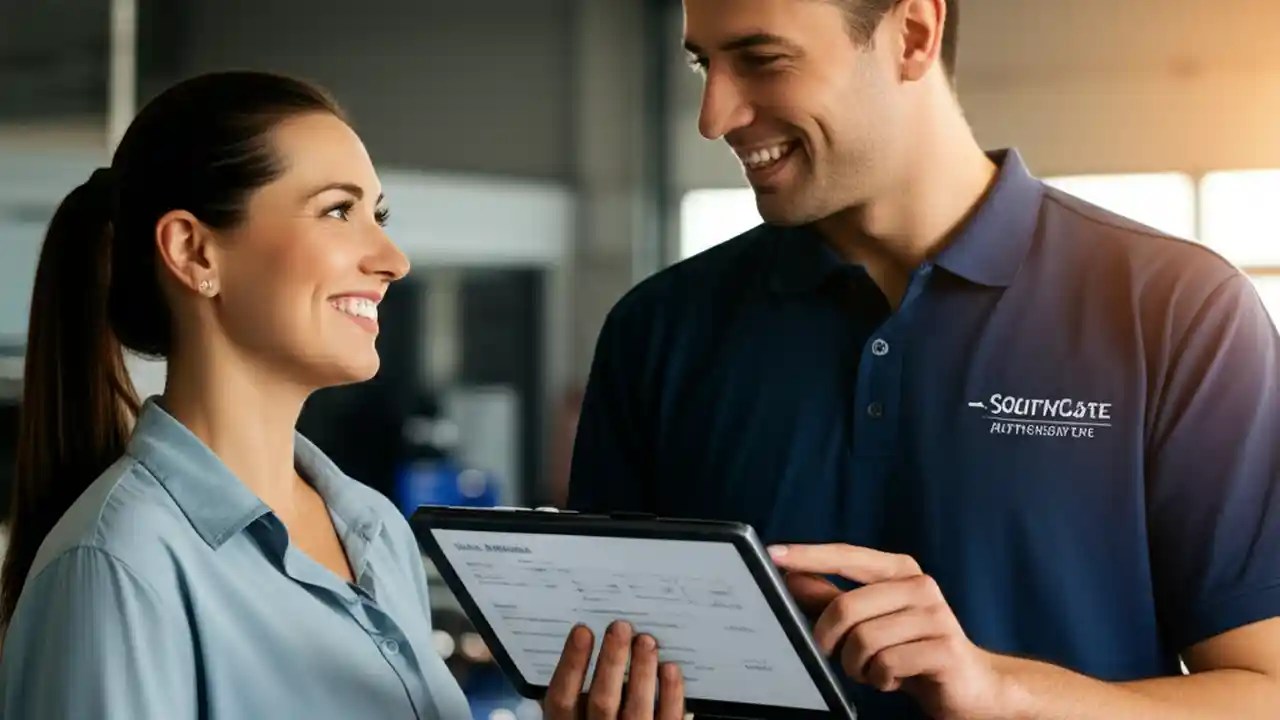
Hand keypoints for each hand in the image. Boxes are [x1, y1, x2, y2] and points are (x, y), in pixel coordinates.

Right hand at [543, 620, 684, 719]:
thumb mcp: (578, 715)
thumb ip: (580, 698)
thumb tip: (595, 650)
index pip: (562, 699)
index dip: (571, 663)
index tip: (582, 631)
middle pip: (602, 701)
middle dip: (611, 661)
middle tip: (620, 627)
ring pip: (636, 710)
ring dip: (642, 671)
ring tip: (646, 641)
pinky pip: (667, 719)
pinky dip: (670, 694)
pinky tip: (669, 668)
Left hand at [770, 544, 1013, 719]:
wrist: (972, 685)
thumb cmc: (911, 650)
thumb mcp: (869, 621)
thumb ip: (831, 598)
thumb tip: (790, 577)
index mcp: (899, 571)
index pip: (846, 555)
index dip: (808, 555)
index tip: (773, 555)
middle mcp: (920, 586)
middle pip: (846, 606)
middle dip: (829, 639)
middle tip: (833, 655)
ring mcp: (935, 616)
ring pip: (863, 640)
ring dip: (856, 666)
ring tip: (871, 670)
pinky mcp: (944, 649)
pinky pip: (885, 665)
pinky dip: (879, 680)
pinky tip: (892, 679)